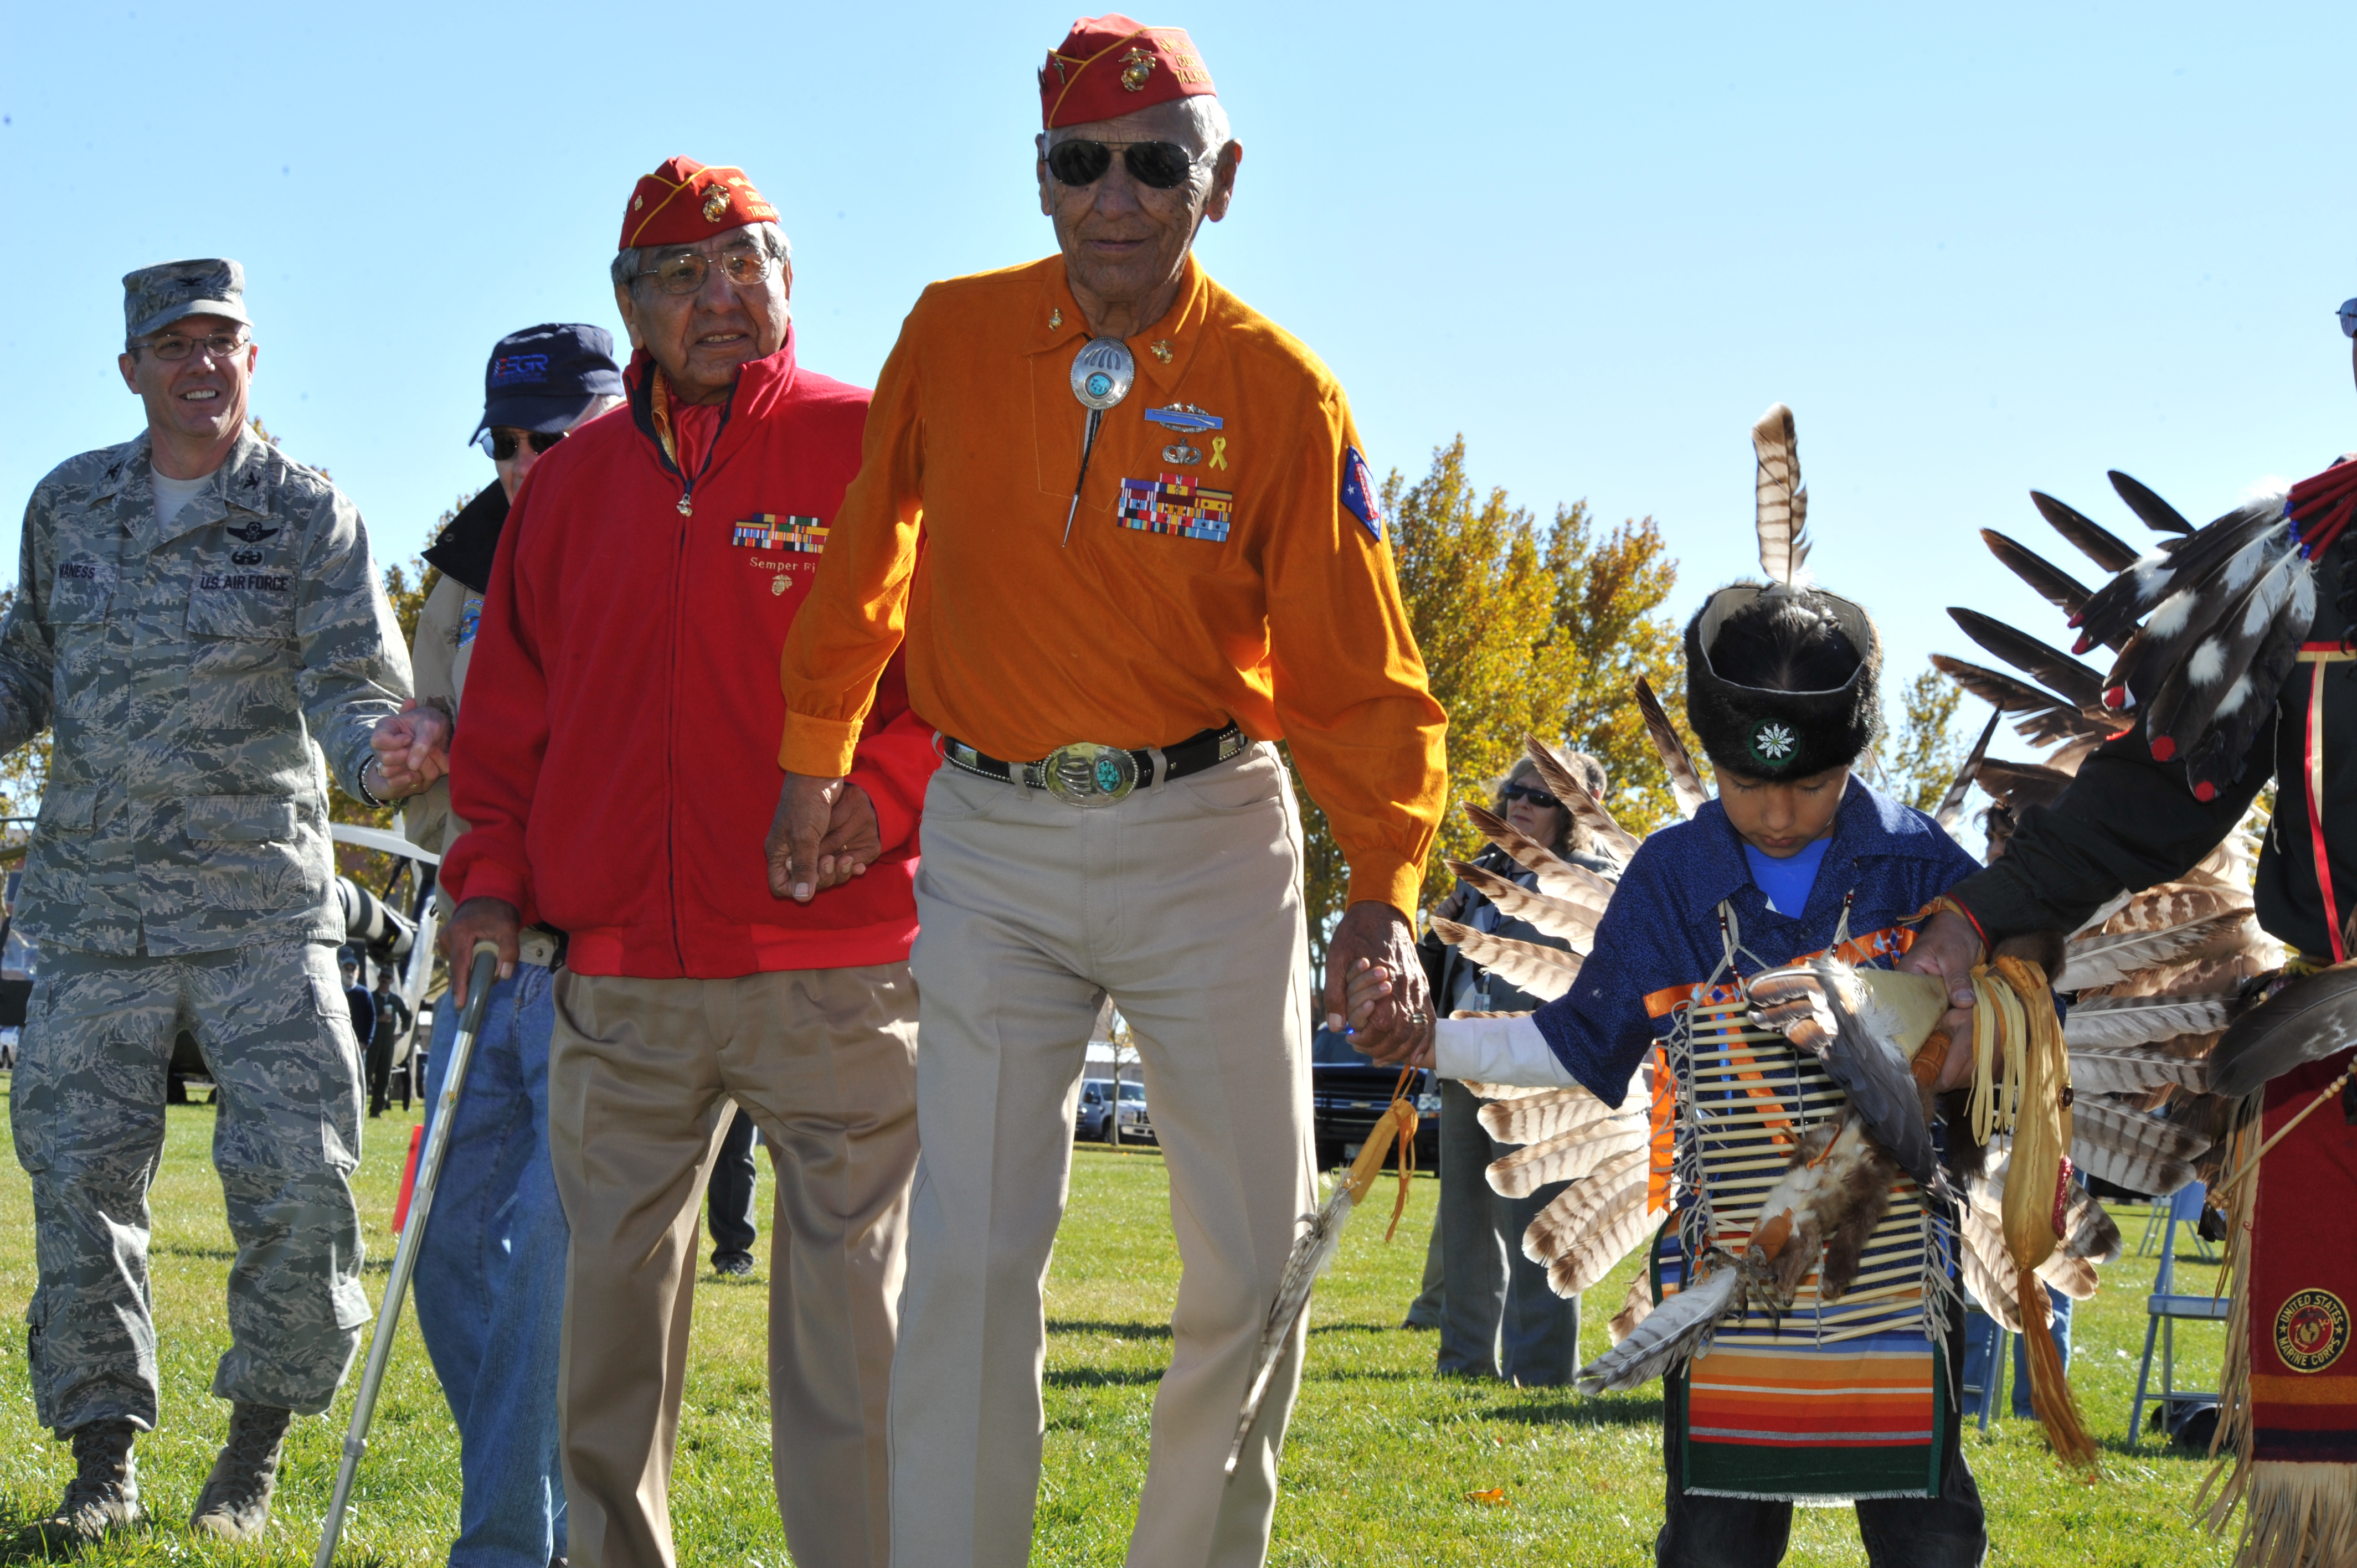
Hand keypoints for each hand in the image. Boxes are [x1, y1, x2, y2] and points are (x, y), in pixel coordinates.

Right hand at [369, 700, 452, 798]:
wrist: (441, 736)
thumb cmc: (431, 726)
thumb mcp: (430, 727)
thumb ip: (421, 743)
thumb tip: (412, 766)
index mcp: (384, 729)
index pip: (378, 740)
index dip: (395, 742)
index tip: (410, 738)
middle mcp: (382, 748)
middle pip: (385, 759)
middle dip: (406, 756)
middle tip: (420, 750)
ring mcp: (387, 764)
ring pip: (388, 773)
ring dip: (412, 767)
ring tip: (425, 758)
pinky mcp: (396, 778)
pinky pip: (395, 784)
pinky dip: (414, 778)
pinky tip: (423, 771)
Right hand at [439, 896, 517, 1005]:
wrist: (487, 894)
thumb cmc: (498, 911)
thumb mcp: (509, 928)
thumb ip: (509, 951)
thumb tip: (504, 976)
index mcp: (460, 933)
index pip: (460, 965)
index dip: (460, 986)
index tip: (460, 1004)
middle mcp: (447, 936)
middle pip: (456, 968)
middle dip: (466, 983)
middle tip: (476, 997)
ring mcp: (445, 938)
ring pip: (457, 964)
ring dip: (470, 972)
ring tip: (486, 973)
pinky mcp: (447, 940)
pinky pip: (456, 958)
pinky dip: (467, 965)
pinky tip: (478, 965)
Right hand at [766, 772, 868, 902]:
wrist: (820, 772)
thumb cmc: (807, 802)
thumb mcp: (804, 836)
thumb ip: (803, 866)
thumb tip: (802, 898)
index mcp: (779, 852)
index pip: (781, 885)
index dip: (796, 890)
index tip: (812, 883)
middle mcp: (793, 852)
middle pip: (806, 882)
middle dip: (823, 878)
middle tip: (834, 861)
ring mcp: (810, 846)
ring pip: (823, 873)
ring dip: (838, 872)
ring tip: (849, 861)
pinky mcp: (827, 839)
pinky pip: (836, 861)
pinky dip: (847, 865)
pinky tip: (859, 865)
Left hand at [1324, 901, 1429, 1066]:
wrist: (1381, 911)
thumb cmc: (1355, 933)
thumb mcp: (1336, 958)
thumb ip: (1336, 993)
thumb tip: (1336, 1027)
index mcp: (1385, 978)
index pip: (1383, 1023)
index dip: (1368, 1038)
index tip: (1353, 1040)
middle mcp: (1406, 985)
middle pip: (1403, 1031)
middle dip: (1385, 1049)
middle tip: (1367, 1053)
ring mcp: (1417, 986)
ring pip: (1419, 1028)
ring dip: (1404, 1049)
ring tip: (1386, 1059)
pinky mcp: (1422, 985)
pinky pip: (1428, 1018)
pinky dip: (1423, 1040)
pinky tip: (1414, 1055)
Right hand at [1898, 909, 1983, 1091]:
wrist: (1966, 926)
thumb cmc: (1952, 935)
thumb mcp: (1954, 955)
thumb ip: (1957, 979)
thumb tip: (1964, 1003)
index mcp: (1906, 974)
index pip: (1902, 1002)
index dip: (1909, 1022)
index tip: (1918, 1041)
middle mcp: (1913, 987)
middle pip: (1916, 1012)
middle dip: (1926, 1028)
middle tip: (1934, 1051)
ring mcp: (1927, 992)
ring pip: (1931, 1013)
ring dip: (1941, 1025)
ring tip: (1945, 1049)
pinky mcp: (1941, 995)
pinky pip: (1943, 1010)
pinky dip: (1951, 1019)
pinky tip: (1957, 1035)